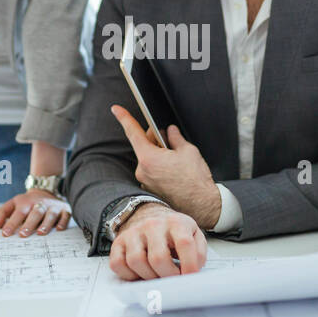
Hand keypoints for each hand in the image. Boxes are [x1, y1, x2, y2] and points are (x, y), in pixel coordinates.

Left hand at [0, 190, 71, 236]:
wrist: (46, 191)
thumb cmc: (27, 203)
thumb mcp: (12, 204)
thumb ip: (2, 213)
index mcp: (26, 202)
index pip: (18, 213)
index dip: (11, 223)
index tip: (5, 234)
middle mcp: (40, 204)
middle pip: (35, 213)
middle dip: (29, 224)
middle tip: (23, 235)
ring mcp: (53, 206)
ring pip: (50, 214)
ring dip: (46, 223)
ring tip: (40, 233)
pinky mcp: (64, 210)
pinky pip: (65, 215)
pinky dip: (63, 222)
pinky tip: (58, 229)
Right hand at [110, 202, 206, 279]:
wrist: (150, 216)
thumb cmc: (174, 232)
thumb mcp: (193, 235)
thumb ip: (198, 253)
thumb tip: (193, 271)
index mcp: (175, 222)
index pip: (184, 243)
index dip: (189, 264)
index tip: (190, 277)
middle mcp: (152, 225)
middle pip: (158, 257)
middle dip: (167, 275)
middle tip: (172, 279)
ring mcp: (133, 232)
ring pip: (136, 261)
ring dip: (148, 276)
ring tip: (157, 276)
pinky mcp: (118, 242)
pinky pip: (117, 264)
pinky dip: (128, 275)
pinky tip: (139, 273)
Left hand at [111, 105, 220, 227]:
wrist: (202, 207)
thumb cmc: (196, 181)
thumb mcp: (188, 151)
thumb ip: (175, 137)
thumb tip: (170, 131)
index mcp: (149, 158)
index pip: (133, 132)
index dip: (124, 118)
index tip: (116, 109)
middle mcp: (142, 171)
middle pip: (143, 146)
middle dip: (155, 139)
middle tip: (170, 138)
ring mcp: (145, 182)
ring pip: (148, 159)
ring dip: (158, 154)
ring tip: (176, 159)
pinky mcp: (150, 190)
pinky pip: (151, 171)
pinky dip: (159, 167)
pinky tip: (174, 170)